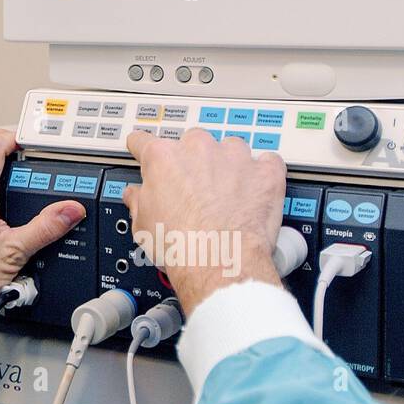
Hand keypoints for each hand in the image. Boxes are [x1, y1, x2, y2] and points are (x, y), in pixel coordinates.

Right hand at [123, 128, 286, 314]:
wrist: (219, 263)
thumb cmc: (181, 245)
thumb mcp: (141, 223)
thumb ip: (137, 199)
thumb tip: (136, 195)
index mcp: (163, 158)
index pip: (144, 141)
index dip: (142, 149)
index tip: (145, 152)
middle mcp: (198, 149)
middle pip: (192, 142)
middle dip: (193, 161)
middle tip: (195, 188)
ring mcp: (234, 157)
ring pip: (230, 148)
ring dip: (228, 164)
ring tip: (228, 192)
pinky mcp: (265, 172)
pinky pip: (268, 161)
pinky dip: (262, 173)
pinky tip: (256, 188)